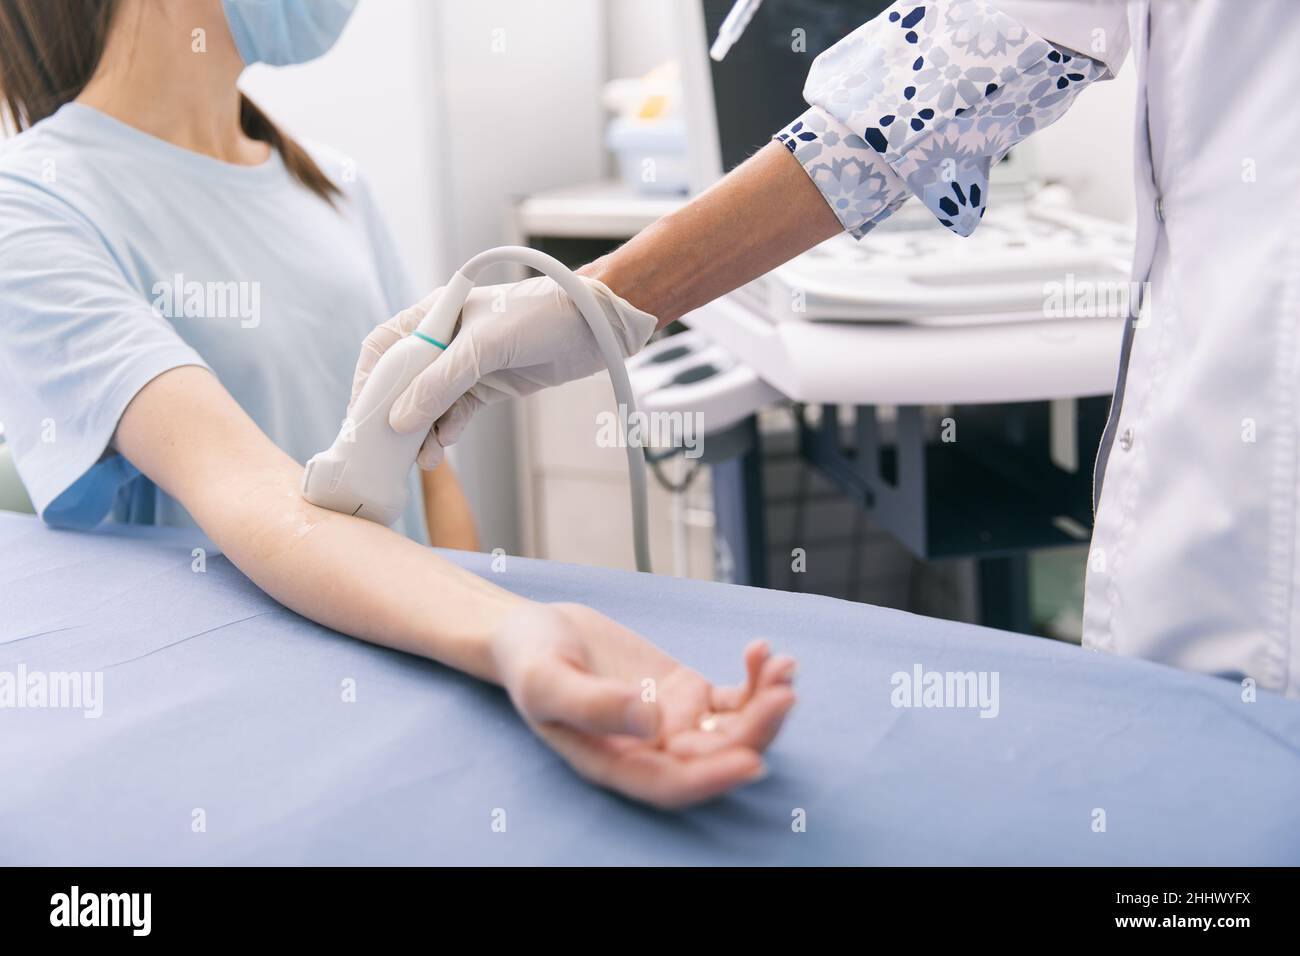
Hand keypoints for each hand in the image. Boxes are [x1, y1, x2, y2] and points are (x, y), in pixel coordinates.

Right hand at [349, 276, 656, 469]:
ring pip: (429, 404)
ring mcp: (467, 367)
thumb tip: (399, 421)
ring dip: (420, 430)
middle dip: (391, 414)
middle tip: (381, 449)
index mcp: (434, 315)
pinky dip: (445, 433)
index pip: (384, 348)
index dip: (368, 382)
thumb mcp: (484, 346)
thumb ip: (441, 382)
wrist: (596, 326)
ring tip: (415, 458)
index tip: (361, 417)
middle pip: (402, 381)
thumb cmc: (541, 316)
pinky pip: (456, 415)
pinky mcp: (488, 388)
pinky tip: (439, 449)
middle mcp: (444, 341)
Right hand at [491, 602, 795, 809]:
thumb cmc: (530, 660)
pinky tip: (763, 652)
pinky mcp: (687, 694)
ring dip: (764, 704)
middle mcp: (651, 752)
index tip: (751, 761)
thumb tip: (651, 723)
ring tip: (784, 667)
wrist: (534, 631)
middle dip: (755, 731)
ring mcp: (674, 723)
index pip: (671, 784)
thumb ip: (592, 705)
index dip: (713, 779)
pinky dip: (754, 680)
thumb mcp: (546, 680)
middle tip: (784, 694)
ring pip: (734, 730)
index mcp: (614, 763)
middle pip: (715, 756)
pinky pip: (732, 698)